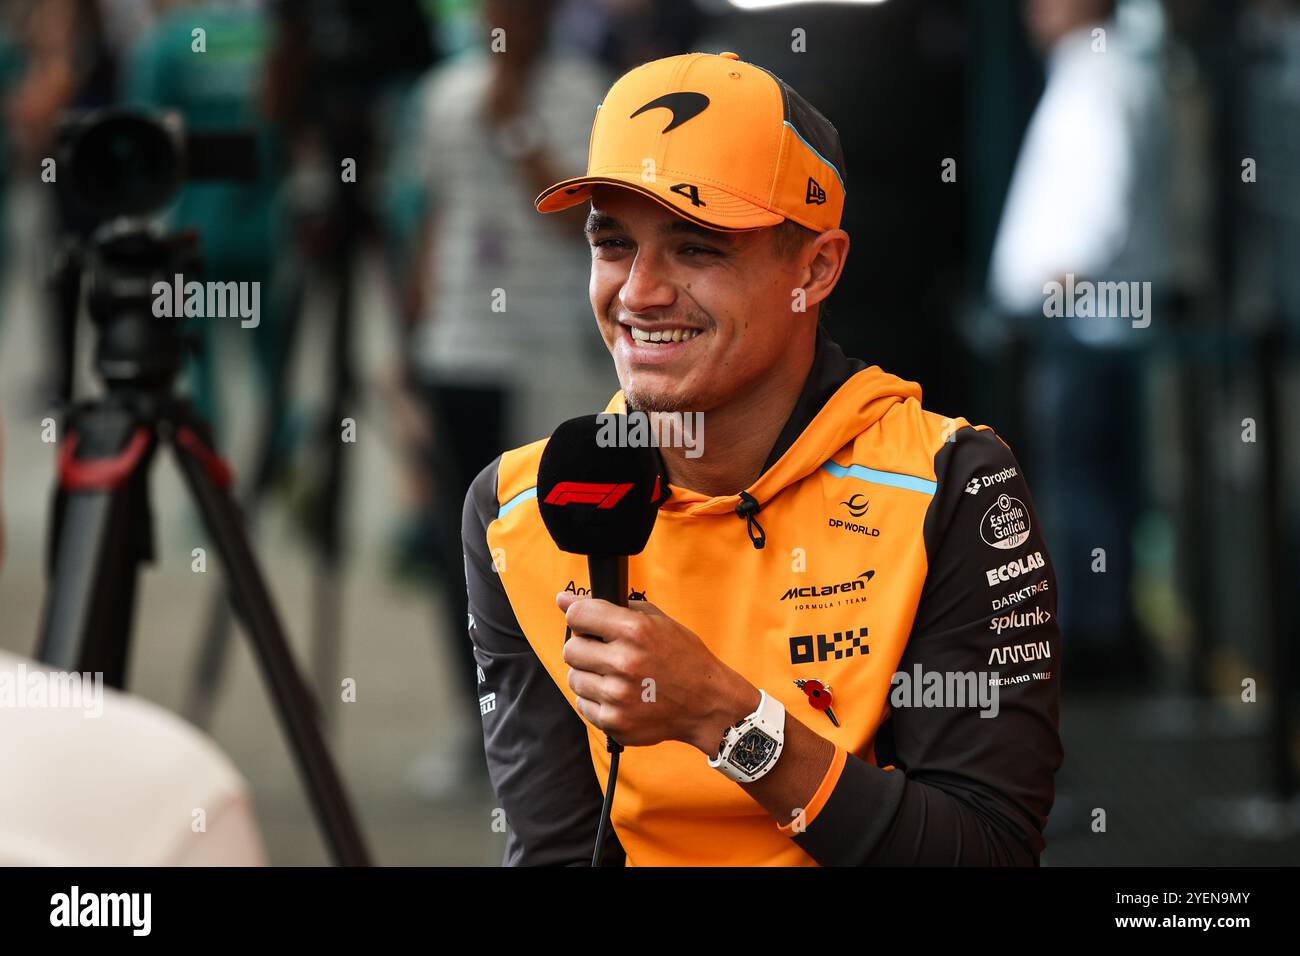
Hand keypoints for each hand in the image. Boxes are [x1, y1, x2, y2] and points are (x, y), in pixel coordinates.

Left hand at [557, 591, 759, 753]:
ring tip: (616, 676)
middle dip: (584, 648)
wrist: (707, 704)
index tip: (586, 623)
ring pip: (574, 678)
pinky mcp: (614, 722)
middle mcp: (624, 663)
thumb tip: (563, 600)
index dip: (579, 617)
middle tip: (605, 652)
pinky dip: (597, 699)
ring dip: (589, 675)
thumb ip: (610, 606)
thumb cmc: (683, 657)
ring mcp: (618, 696)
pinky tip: (620, 695)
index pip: (577, 616)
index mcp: (635, 631)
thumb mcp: (657, 621)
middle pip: (570, 649)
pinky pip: (583, 704)